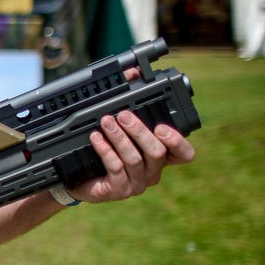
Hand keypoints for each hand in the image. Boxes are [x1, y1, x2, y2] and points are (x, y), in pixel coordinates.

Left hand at [72, 110, 194, 203]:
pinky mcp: (119, 190)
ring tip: (106, 123)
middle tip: (122, 115)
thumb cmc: (105, 151)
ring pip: (134, 159)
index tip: (161, 126)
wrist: (81, 178)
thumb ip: (129, 100)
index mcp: (160, 157)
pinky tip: (96, 139)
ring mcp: (137, 183)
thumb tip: (134, 74)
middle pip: (157, 152)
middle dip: (139, 131)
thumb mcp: (119, 127)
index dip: (178, 141)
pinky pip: (116, 168)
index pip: (184, 154)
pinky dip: (105, 151)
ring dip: (119, 138)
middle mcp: (152, 171)